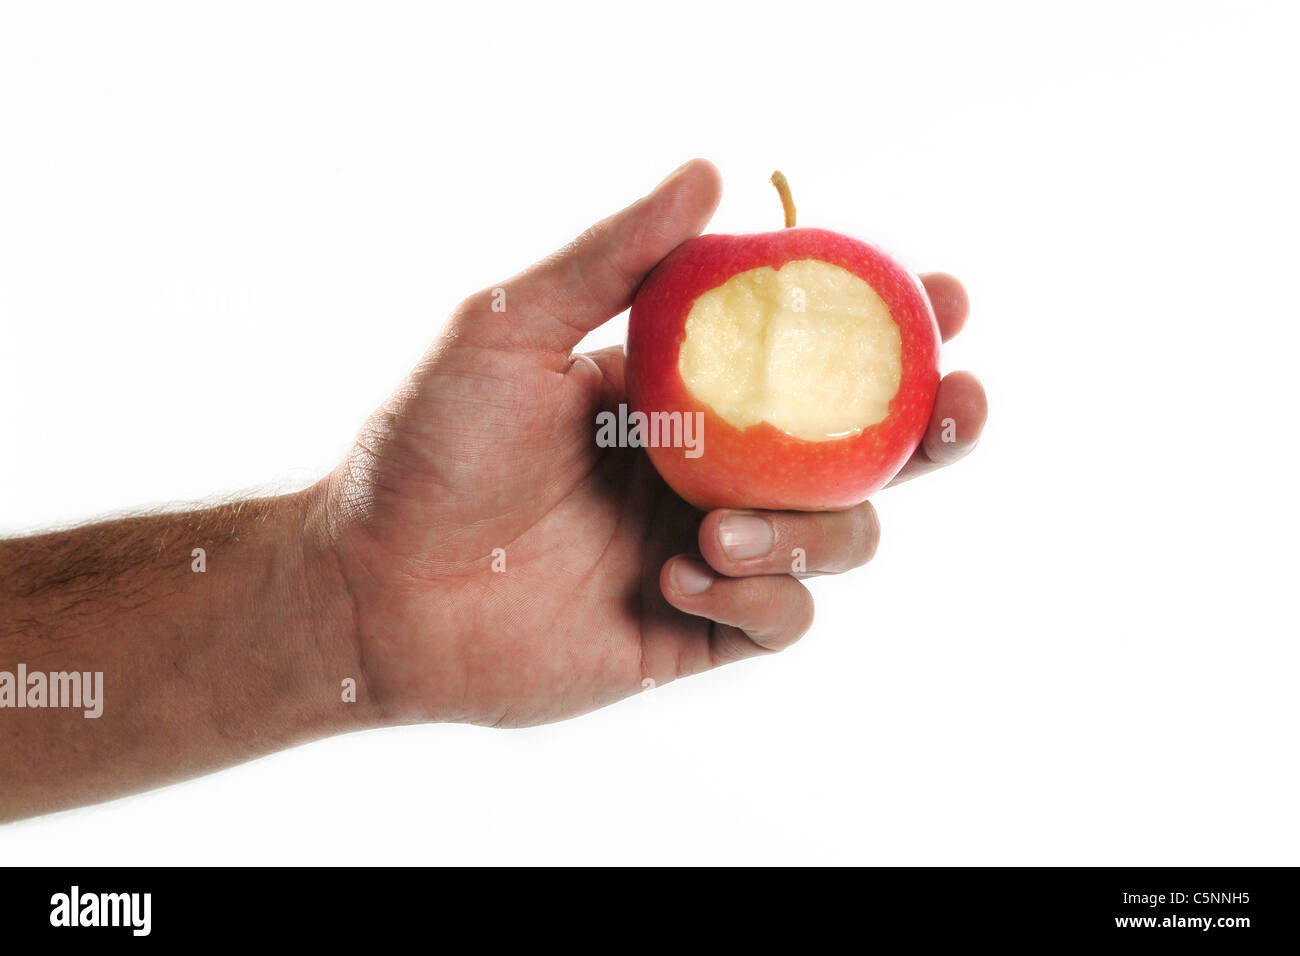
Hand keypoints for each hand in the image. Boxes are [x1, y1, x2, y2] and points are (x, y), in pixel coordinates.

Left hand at [317, 160, 986, 727]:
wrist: (373, 586)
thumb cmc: (427, 446)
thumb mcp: (508, 327)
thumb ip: (611, 257)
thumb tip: (711, 170)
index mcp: (686, 393)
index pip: (810, 356)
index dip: (889, 329)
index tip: (940, 297)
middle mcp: (713, 470)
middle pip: (863, 451)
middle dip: (930, 428)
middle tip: (957, 407)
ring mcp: (711, 552)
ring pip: (837, 536)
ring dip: (808, 529)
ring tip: (713, 530)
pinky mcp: (697, 632)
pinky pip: (784, 618)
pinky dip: (758, 596)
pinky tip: (679, 581)